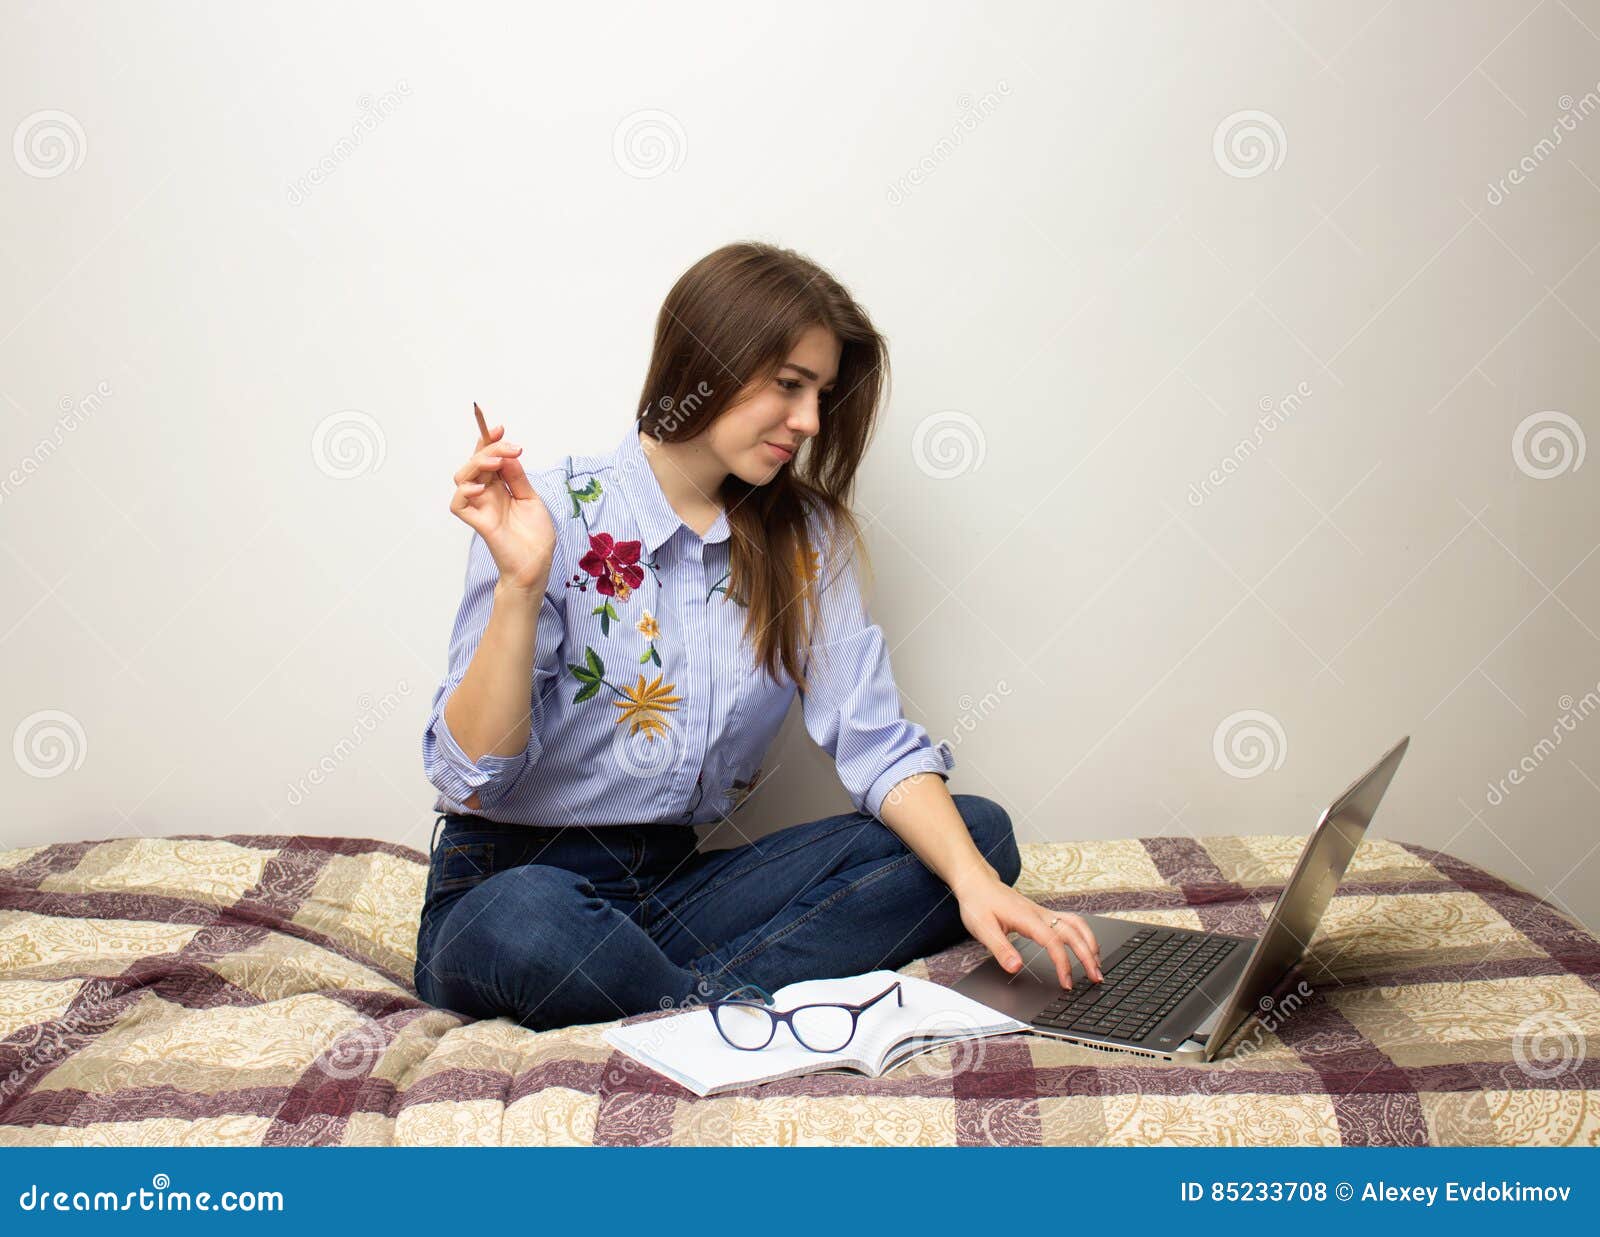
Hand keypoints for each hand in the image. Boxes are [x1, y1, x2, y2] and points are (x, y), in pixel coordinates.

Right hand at [449, 410, 556, 589]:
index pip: (489, 458)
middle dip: (491, 448)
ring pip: (463, 477)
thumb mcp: (531, 499)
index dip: (489, 442)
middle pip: (477, 462)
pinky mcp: (478, 522)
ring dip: (477, 464)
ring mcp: (481, 506)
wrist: (537, 564)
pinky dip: (464, 492)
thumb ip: (517, 478)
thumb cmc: (535, 536)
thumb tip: (509, 455)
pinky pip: (458, 504)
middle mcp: (488, 493)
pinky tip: (480, 488)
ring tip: (497, 463)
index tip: (499, 428)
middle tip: (511, 448)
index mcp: (501, 486)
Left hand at [956, 876, 1102, 989]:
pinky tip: (1085, 945)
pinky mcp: (1043, 914)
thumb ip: (1000, 949)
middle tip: (1096, 977)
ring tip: (1097, 963)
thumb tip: (1016, 968)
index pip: (1053, 942)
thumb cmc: (979, 903)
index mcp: (1027, 919)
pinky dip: (1083, 934)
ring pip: (1076, 924)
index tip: (1067, 982)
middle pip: (1073, 932)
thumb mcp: (982, 929)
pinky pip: (1070, 921)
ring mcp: (1043, 912)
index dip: (1063, 963)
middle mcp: (1040, 914)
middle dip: (1088, 955)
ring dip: (1090, 942)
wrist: (977, 882)